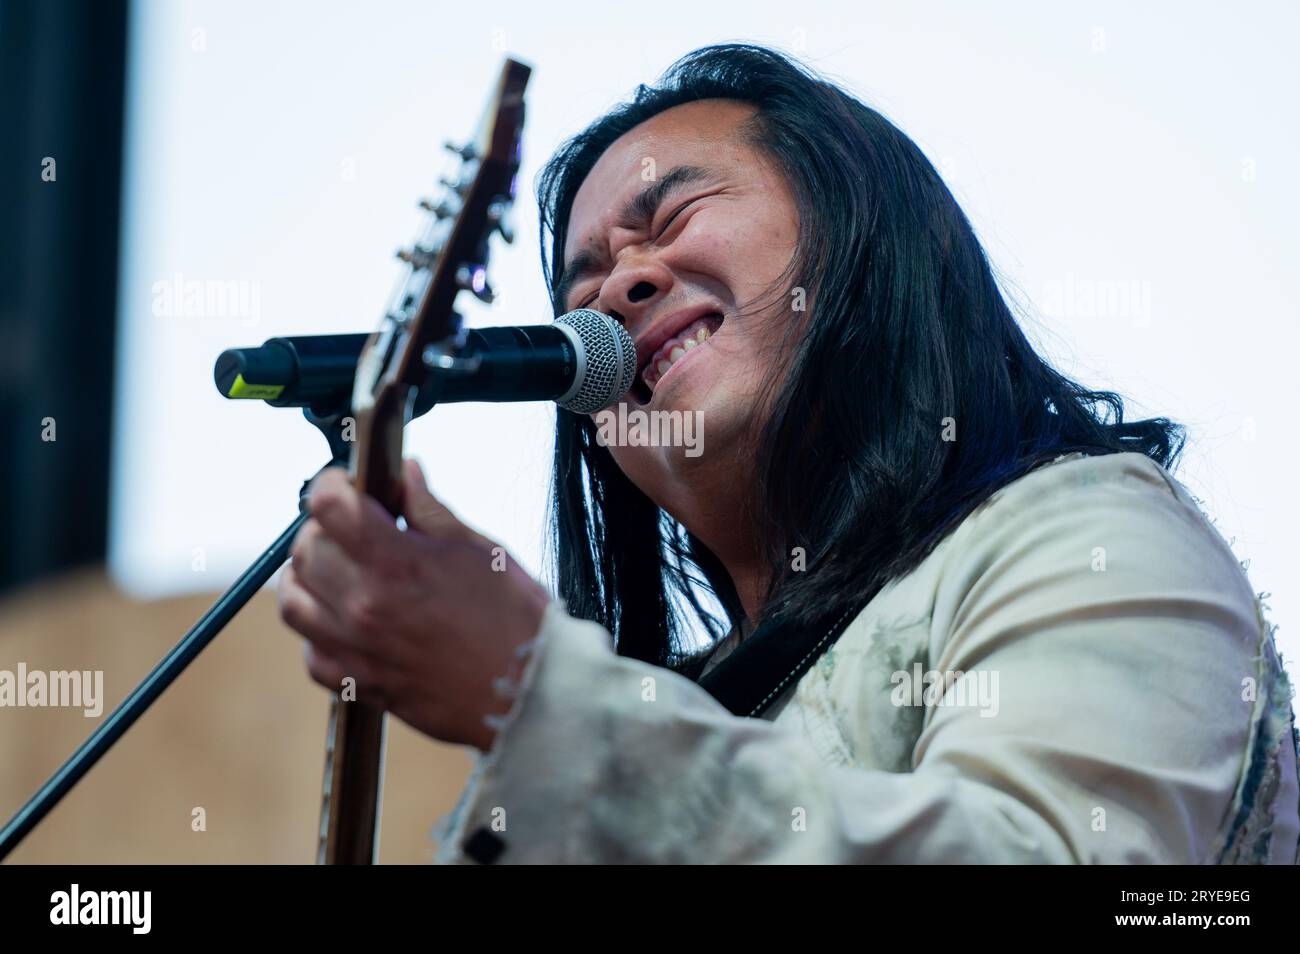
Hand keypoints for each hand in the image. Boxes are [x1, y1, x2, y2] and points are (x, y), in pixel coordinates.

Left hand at [277, 458, 550, 750]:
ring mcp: (357, 648)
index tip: (344, 483)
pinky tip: (345, 620)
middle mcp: (365, 606)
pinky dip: (318, 632)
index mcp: (396, 564)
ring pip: (293, 602)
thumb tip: (407, 476)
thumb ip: (431, 511)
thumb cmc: (515, 621)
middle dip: (323, 527)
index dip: (331, 484)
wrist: (529, 690)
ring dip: (307, 577)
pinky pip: (312, 654)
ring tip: (336, 570)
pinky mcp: (360, 684)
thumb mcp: (480, 548)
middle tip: (352, 527)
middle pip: (305, 550)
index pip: (328, 506)